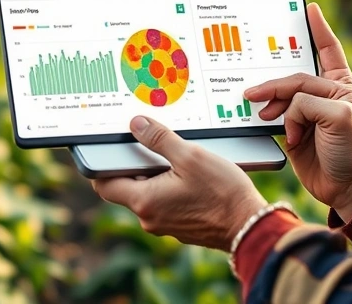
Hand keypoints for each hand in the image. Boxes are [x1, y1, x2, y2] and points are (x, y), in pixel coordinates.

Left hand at [92, 116, 267, 250]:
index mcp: (144, 201)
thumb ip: (159, 139)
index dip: (102, 164)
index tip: (108, 147)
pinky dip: (169, 187)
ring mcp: (164, 225)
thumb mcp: (190, 156)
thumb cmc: (222, 192)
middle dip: (135, 164)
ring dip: (155, 175)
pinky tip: (189, 175)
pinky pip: (164, 203)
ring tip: (176, 157)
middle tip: (149, 144)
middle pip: (126, 187)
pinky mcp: (180, 226)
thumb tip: (136, 125)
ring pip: (147, 194)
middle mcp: (149, 218)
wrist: (249, 225)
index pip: (104, 183)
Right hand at [244, 3, 351, 221]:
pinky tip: (261, 120)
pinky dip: (266, 118)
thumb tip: (284, 110)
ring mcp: (307, 114)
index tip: (309, 8)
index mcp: (341, 84)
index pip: (328, 50)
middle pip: (293, 76)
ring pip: (280, 97)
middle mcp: (323, 96)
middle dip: (276, 78)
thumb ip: (309, 103)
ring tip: (263, 114)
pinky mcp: (294, 133)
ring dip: (270, 103)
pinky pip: (274, 117)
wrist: (350, 189)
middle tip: (256, 88)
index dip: (319, 28)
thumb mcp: (339, 117)